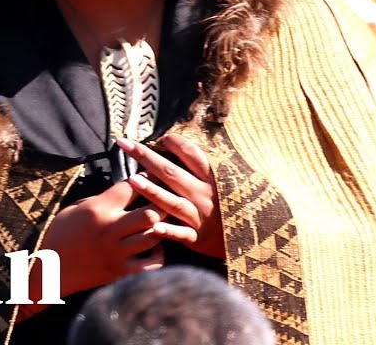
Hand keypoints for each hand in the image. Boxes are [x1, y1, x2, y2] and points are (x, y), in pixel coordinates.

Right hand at [37, 180, 166, 297]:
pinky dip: (158, 255)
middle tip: (166, 200)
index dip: (146, 177)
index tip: (154, 174)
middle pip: (150, 213)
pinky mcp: (120, 272)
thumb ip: (103, 199)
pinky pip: (152, 265)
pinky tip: (155, 247)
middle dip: (162, 204)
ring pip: (154, 237)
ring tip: (164, 222)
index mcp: (99, 209)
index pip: (132, 187)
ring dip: (163, 228)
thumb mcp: (76, 208)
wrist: (47, 271)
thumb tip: (128, 189)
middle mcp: (110, 230)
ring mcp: (116, 253)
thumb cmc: (61, 234)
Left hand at [117, 134, 223, 258]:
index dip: (175, 143)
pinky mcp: (198, 237)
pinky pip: (182, 234)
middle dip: (146, 156)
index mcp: (212, 177)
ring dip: (152, 191)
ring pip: (173, 202)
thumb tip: (180, 144)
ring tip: (131, 180)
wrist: (250, 235)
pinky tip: (155, 227)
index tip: (161, 137)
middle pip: (172, 172)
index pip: (192, 153)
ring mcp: (200, 216)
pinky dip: (169, 231)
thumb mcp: (226, 180)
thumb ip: (204, 166)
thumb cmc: (231, 203)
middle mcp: (204, 194)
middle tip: (125, 143)